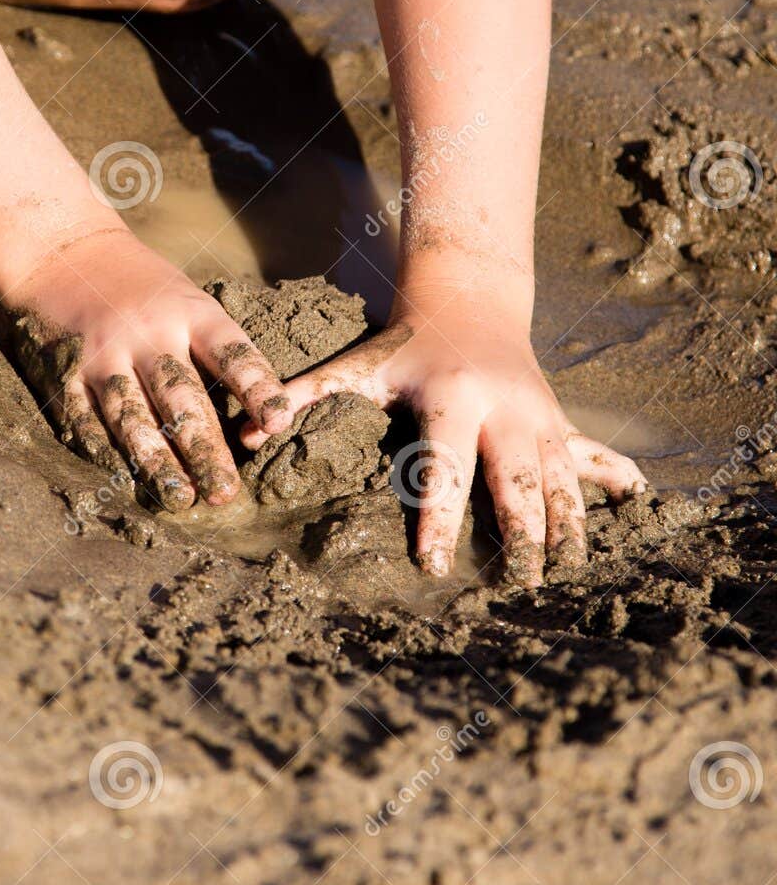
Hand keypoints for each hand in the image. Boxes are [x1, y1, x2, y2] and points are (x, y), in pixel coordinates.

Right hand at [11, 229, 291, 509]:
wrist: (66, 252)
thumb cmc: (145, 289)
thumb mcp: (189, 300)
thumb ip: (215, 351)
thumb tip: (258, 420)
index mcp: (189, 312)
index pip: (231, 353)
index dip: (256, 388)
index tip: (278, 424)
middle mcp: (147, 332)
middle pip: (181, 396)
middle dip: (205, 448)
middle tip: (226, 494)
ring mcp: (103, 353)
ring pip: (133, 415)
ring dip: (157, 460)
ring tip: (180, 497)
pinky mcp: (66, 371)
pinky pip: (84, 417)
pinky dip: (103, 449)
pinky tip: (121, 477)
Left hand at [240, 296, 646, 582]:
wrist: (467, 299)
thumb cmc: (402, 343)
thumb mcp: (356, 365)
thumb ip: (303, 397)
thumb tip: (246, 434)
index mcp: (453, 398)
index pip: (444, 466)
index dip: (438, 517)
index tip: (432, 566)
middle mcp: (506, 408)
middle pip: (518, 480)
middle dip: (521, 534)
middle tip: (517, 585)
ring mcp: (541, 416)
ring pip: (562, 479)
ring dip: (567, 527)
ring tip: (563, 576)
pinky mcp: (559, 422)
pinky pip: (594, 456)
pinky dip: (615, 482)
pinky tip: (638, 505)